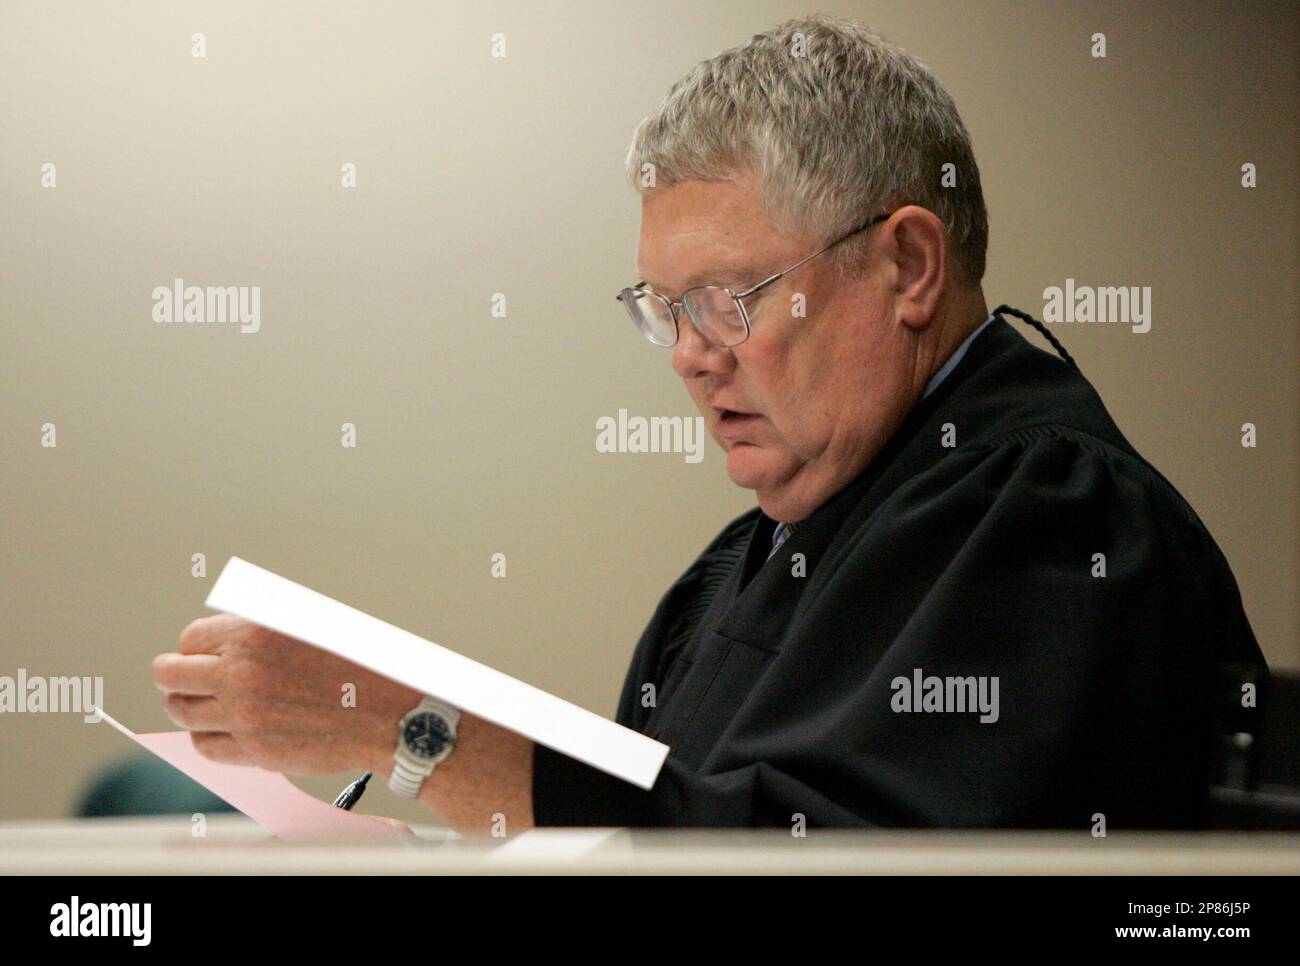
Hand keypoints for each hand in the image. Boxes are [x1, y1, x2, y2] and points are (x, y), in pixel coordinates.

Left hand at [151, 614, 417, 774]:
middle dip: (172, 676)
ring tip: (197, 705)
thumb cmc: (358, 667)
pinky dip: (207, 737)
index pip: (190, 640)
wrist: (388, 715)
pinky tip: (221, 729)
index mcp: (254, 635)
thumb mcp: (311, 626)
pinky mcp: (254, 751)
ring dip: (186, 707)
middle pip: (171, 676)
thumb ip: (262, 628)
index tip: (196, 655)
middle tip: (177, 680)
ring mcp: (245, 716)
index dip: (191, 647)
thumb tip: (226, 635)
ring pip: (183, 713)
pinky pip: (206, 746)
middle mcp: (241, 675)